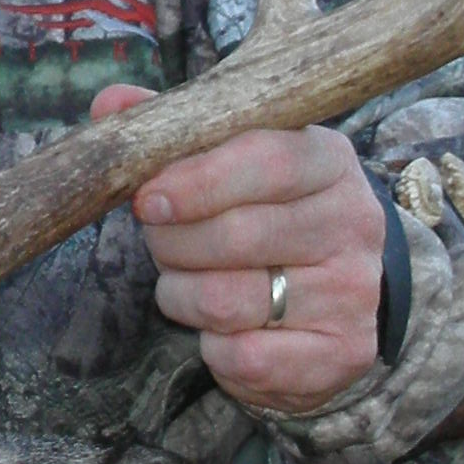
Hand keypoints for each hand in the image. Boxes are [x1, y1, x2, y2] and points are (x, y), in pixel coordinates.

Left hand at [89, 85, 383, 414]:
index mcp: (327, 160)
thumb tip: (110, 106)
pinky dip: (213, 347)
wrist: (336, 289)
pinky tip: (222, 328)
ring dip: (181, 295)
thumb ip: (175, 131)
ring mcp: (352, 291)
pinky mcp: (342, 353)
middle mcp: (353, 223)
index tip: (146, 199)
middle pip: (237, 234)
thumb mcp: (230, 158)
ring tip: (187, 282)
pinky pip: (244, 357)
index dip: (196, 181)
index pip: (266, 160)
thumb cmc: (264, 210)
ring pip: (227, 300)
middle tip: (159, 241)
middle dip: (172, 243)